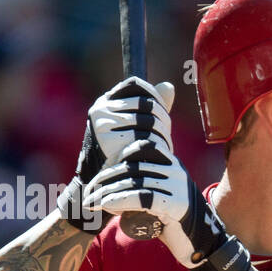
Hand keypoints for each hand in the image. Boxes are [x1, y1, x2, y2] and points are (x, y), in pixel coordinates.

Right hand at [58, 77, 175, 232]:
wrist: (104, 185)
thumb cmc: (123, 156)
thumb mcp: (137, 127)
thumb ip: (153, 106)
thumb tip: (169, 86)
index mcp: (107, 102)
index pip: (137, 85)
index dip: (155, 97)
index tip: (160, 115)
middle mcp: (102, 108)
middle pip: (148, 103)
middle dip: (162, 120)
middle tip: (164, 138)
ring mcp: (104, 122)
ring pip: (150, 120)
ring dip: (162, 135)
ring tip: (161, 148)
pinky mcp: (110, 138)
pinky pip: (145, 135)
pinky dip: (156, 145)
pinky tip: (155, 155)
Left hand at [82, 137, 252, 270]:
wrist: (202, 247)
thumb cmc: (174, 224)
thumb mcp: (160, 197)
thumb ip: (144, 186)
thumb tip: (110, 181)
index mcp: (172, 164)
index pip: (138, 149)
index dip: (115, 161)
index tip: (98, 179)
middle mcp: (176, 171)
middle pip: (132, 167)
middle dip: (104, 180)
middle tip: (88, 195)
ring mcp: (178, 187)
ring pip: (134, 182)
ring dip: (107, 192)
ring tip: (91, 204)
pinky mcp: (177, 205)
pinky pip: (142, 197)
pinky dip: (120, 200)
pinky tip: (106, 205)